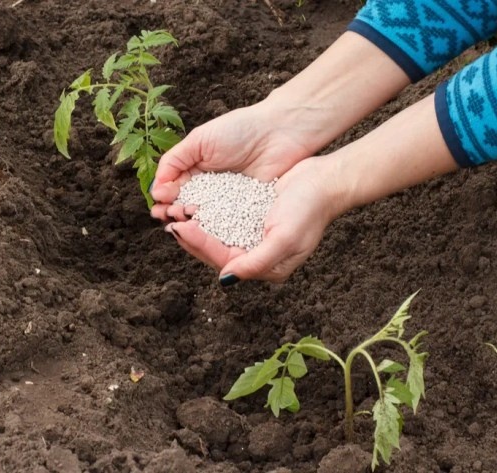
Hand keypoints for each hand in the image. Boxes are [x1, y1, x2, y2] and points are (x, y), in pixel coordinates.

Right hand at [149, 102, 315, 221]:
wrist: (281, 131)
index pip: (172, 189)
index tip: (159, 204)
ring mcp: (226, 201)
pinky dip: (213, 228)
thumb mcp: (199, 140)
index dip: (164, 198)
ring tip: (182, 224)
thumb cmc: (240, 129)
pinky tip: (204, 231)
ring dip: (190, 223)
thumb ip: (174, 161)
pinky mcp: (244, 211)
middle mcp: (208, 188)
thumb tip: (156, 188)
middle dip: (173, 213)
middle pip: (185, 206)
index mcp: (194, 169)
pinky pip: (226, 223)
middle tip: (168, 216)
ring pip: (203, 218)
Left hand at [161, 156, 345, 283]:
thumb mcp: (284, 238)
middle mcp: (257, 256)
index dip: (199, 245)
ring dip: (197, 227)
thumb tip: (226, 279)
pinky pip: (224, 221)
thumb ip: (256, 261)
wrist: (326, 181)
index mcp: (266, 267)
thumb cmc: (310, 209)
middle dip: (192, 239)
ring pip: (217, 237)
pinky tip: (194, 203)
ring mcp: (254, 237)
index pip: (223, 260)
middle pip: (215, 252)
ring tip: (176, 214)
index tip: (179, 228)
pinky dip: (208, 214)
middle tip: (170, 222)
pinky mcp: (251, 219)